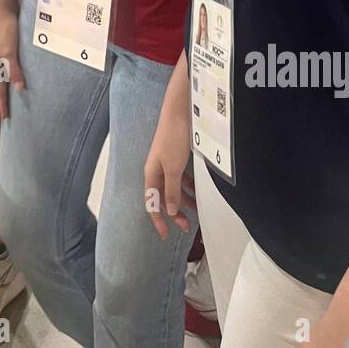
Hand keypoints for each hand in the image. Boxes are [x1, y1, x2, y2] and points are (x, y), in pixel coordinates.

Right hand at [0, 3, 23, 120]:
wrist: (2, 8)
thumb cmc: (5, 29)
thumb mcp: (10, 50)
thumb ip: (14, 69)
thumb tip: (18, 89)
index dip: (0, 103)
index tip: (2, 119)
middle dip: (0, 100)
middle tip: (2, 115)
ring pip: (1, 77)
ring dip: (4, 90)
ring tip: (6, 101)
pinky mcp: (6, 48)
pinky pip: (6, 68)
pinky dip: (9, 77)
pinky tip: (13, 78)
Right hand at [143, 110, 194, 239]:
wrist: (180, 112)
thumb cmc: (173, 138)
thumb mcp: (173, 169)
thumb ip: (171, 190)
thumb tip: (168, 210)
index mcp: (151, 174)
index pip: (151, 203)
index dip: (158, 220)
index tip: (166, 235)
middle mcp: (157, 170)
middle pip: (163, 197)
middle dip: (174, 213)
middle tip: (186, 226)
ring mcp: (168, 163)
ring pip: (174, 188)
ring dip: (184, 200)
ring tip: (197, 210)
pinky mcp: (177, 157)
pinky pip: (182, 178)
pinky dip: (189, 187)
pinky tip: (197, 192)